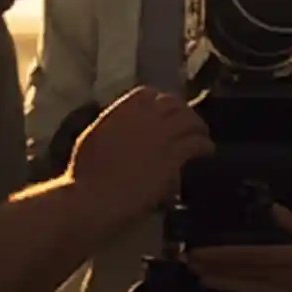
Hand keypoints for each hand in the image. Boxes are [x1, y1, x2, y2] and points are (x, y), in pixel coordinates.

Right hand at [70, 86, 212, 226]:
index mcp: (121, 111)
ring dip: (199, 128)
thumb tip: (121, 127)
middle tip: (189, 124)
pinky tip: (207, 151)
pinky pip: (197, 143)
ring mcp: (160, 135)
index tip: (164, 111)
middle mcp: (144, 118)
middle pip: (173, 104)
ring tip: (203, 136)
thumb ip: (111, 127)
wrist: (93, 198)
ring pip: (190, 121)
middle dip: (183, 112)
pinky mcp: (173, 156)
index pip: (147, 94)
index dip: (159, 101)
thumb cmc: (84, 176)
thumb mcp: (93, 139)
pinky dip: (205, 145)